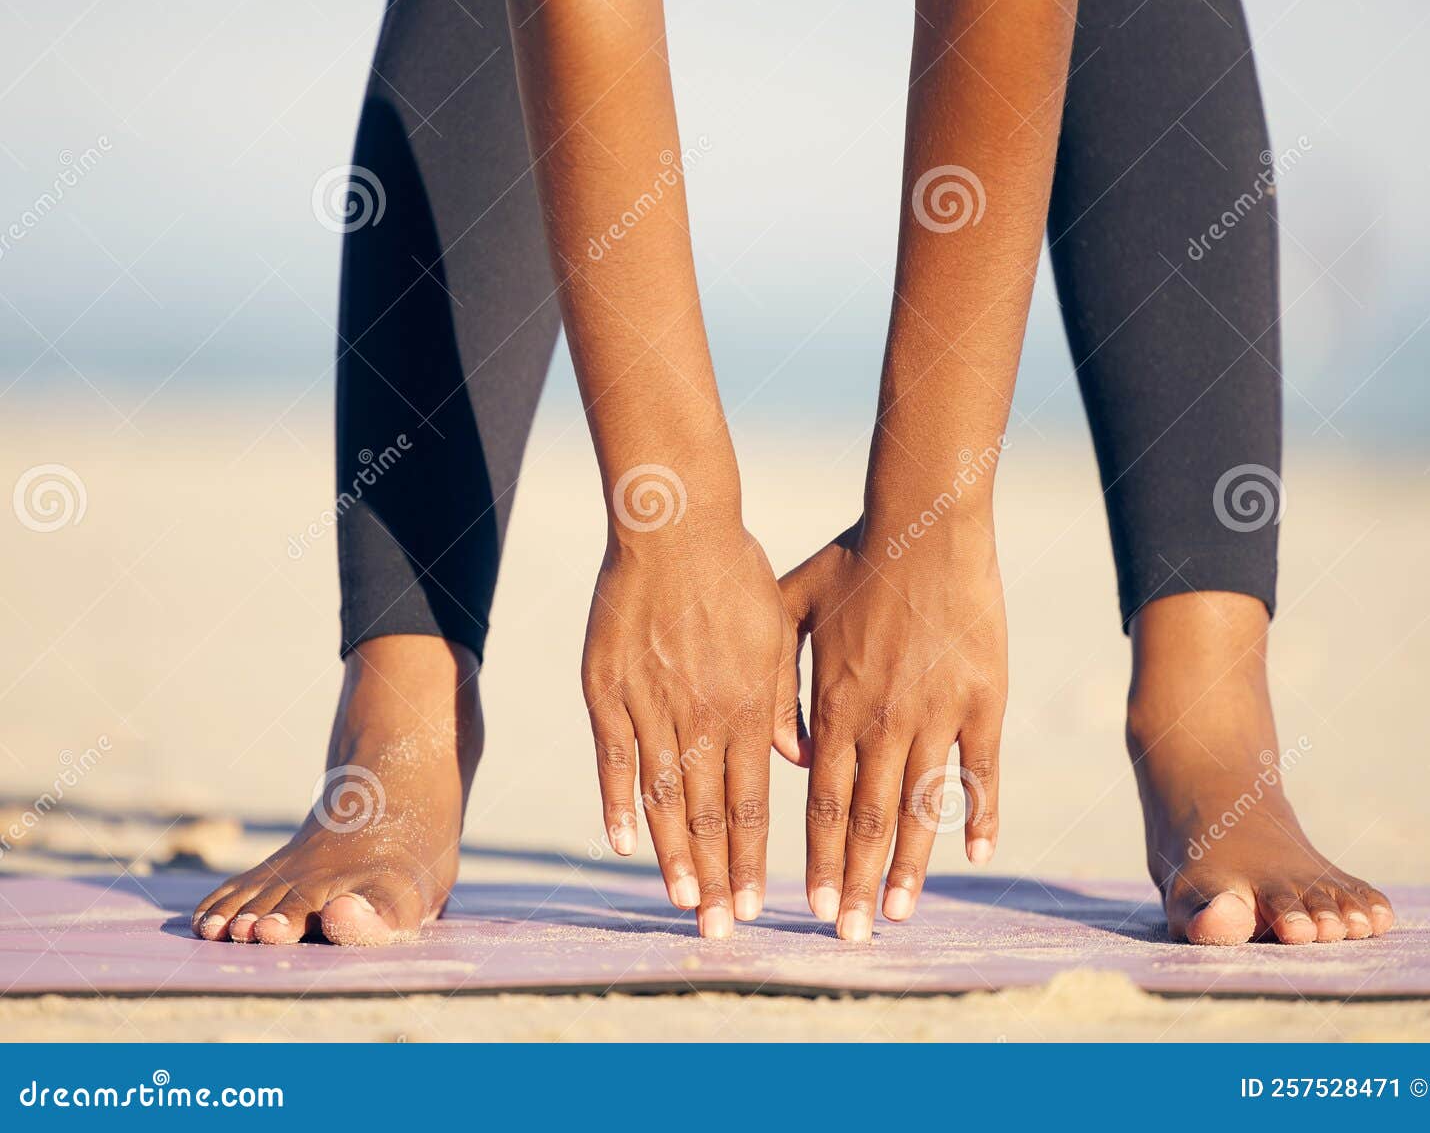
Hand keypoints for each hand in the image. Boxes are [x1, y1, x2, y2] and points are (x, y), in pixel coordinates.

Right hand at [581, 511, 798, 937]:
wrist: (673, 524)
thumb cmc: (733, 572)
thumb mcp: (777, 631)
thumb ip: (781, 700)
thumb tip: (796, 757)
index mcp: (748, 705)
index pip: (752, 802)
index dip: (753, 858)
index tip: (757, 905)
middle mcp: (701, 715)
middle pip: (708, 813)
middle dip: (717, 877)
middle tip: (719, 930)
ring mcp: (650, 704)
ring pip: (662, 796)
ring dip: (673, 855)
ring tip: (680, 901)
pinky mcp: (606, 687)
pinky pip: (613, 756)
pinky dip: (617, 803)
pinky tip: (623, 843)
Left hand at [780, 517, 1005, 940]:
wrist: (925, 522)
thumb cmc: (854, 559)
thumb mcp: (793, 607)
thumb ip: (778, 677)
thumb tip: (783, 747)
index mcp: (835, 704)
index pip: (822, 803)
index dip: (817, 859)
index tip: (809, 906)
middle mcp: (883, 721)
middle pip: (866, 821)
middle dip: (853, 884)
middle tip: (846, 936)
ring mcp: (937, 714)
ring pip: (920, 809)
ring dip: (907, 866)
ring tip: (897, 914)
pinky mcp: (985, 700)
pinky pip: (982, 771)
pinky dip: (979, 814)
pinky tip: (975, 854)